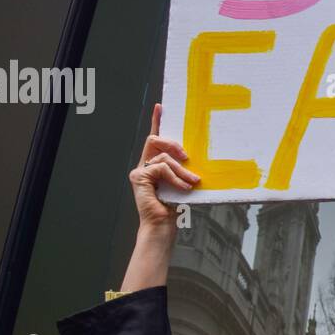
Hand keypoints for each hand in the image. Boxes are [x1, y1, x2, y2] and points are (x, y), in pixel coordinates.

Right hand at [129, 103, 200, 232]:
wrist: (162, 227)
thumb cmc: (175, 209)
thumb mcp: (182, 183)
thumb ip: (183, 170)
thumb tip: (195, 159)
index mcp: (153, 166)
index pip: (154, 139)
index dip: (156, 122)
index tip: (161, 107)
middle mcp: (143, 166)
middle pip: (155, 140)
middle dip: (173, 144)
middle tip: (188, 157)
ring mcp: (139, 172)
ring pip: (163, 157)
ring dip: (181, 170)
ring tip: (193, 182)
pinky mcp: (139, 177)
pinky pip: (161, 168)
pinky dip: (175, 178)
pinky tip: (184, 188)